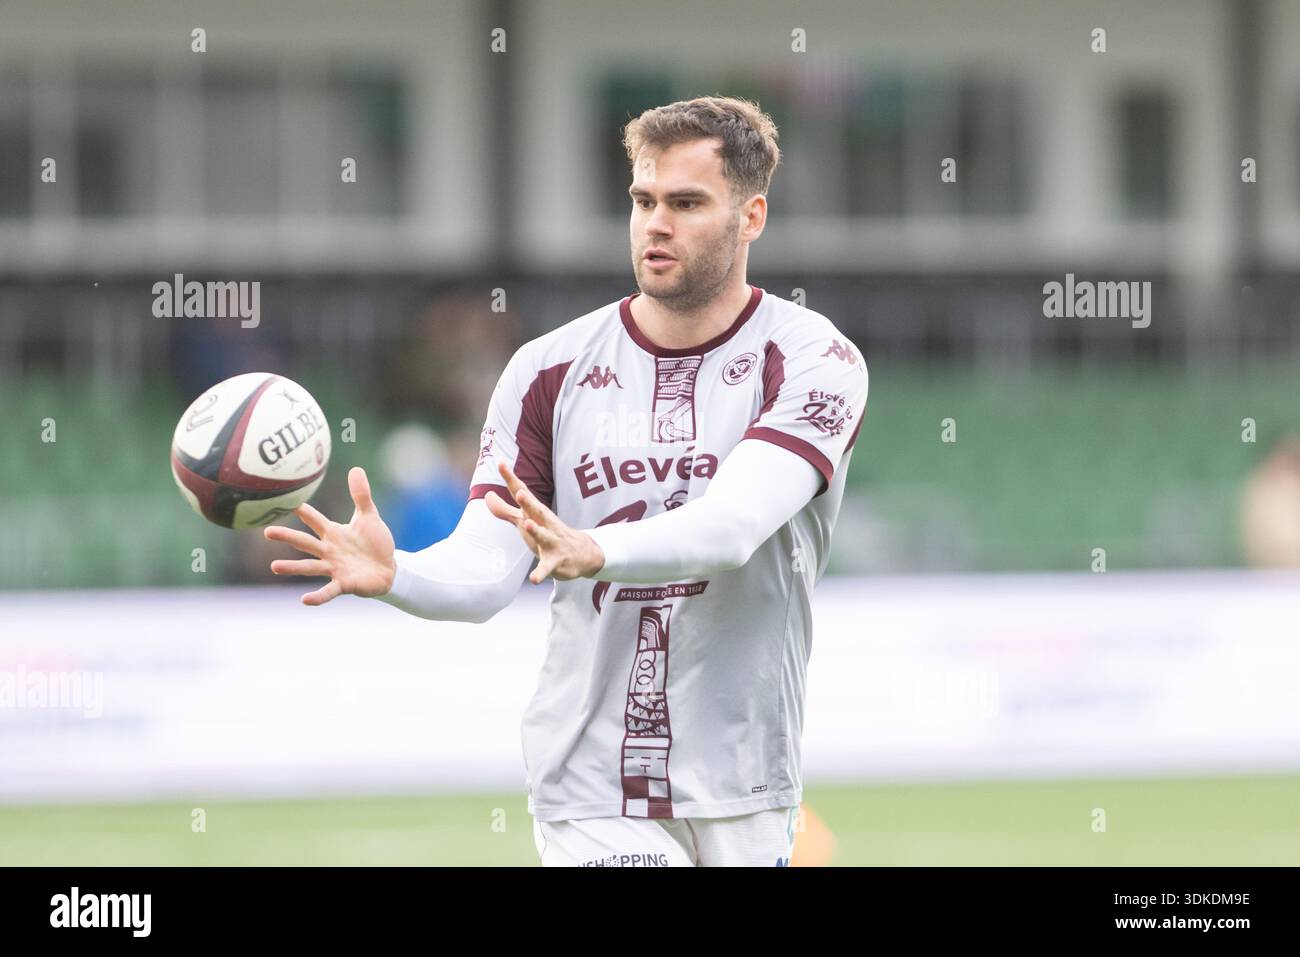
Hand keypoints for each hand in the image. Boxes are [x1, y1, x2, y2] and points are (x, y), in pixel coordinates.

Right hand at [264, 466, 396, 605]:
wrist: (389, 569)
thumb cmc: (375, 543)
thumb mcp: (369, 517)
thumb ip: (361, 495)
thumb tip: (356, 469)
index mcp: (333, 533)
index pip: (314, 519)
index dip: (302, 510)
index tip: (282, 500)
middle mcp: (329, 550)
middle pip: (305, 542)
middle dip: (287, 536)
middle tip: (266, 531)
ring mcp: (334, 568)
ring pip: (309, 567)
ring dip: (292, 567)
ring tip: (274, 567)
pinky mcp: (344, 584)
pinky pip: (328, 591)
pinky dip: (317, 596)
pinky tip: (304, 600)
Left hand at [484, 460, 604, 583]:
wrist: (583, 554)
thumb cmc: (550, 534)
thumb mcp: (525, 520)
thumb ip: (505, 510)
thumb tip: (486, 495)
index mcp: (536, 513)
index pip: (522, 493)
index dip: (511, 479)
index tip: (501, 463)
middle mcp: (545, 524)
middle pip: (537, 510)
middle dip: (528, 501)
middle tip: (519, 491)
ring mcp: (552, 542)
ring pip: (544, 536)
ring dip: (536, 531)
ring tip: (528, 525)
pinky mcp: (556, 562)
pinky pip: (547, 568)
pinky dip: (541, 573)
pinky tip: (534, 580)